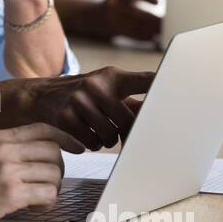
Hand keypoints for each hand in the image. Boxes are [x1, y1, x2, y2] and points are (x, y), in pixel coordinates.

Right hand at [0, 123, 66, 221]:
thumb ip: (5, 150)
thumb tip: (35, 153)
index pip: (44, 129)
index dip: (66, 138)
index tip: (77, 147)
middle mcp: (4, 150)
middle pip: (53, 152)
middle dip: (58, 169)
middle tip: (48, 183)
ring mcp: (8, 171)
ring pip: (54, 174)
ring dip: (52, 188)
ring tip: (37, 197)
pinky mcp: (11, 194)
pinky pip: (48, 193)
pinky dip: (46, 202)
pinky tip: (34, 206)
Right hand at [14, 65, 154, 151]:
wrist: (41, 95)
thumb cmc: (85, 95)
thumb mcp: (107, 90)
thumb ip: (133, 101)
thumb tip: (163, 115)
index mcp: (113, 77)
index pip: (144, 80)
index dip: (162, 85)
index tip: (180, 87)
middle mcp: (96, 85)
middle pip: (127, 121)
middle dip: (125, 132)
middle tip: (118, 130)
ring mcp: (79, 100)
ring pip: (109, 136)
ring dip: (107, 140)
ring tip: (100, 131)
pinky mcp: (65, 116)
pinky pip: (91, 143)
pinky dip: (91, 144)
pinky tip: (86, 135)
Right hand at [74, 0, 160, 40]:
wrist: (93, 17)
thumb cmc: (113, 2)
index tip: (157, 2)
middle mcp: (114, 6)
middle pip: (137, 13)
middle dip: (154, 19)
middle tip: (169, 21)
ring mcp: (113, 19)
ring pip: (136, 26)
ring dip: (152, 29)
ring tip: (165, 30)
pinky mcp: (114, 31)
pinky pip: (132, 35)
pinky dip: (145, 37)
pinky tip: (155, 37)